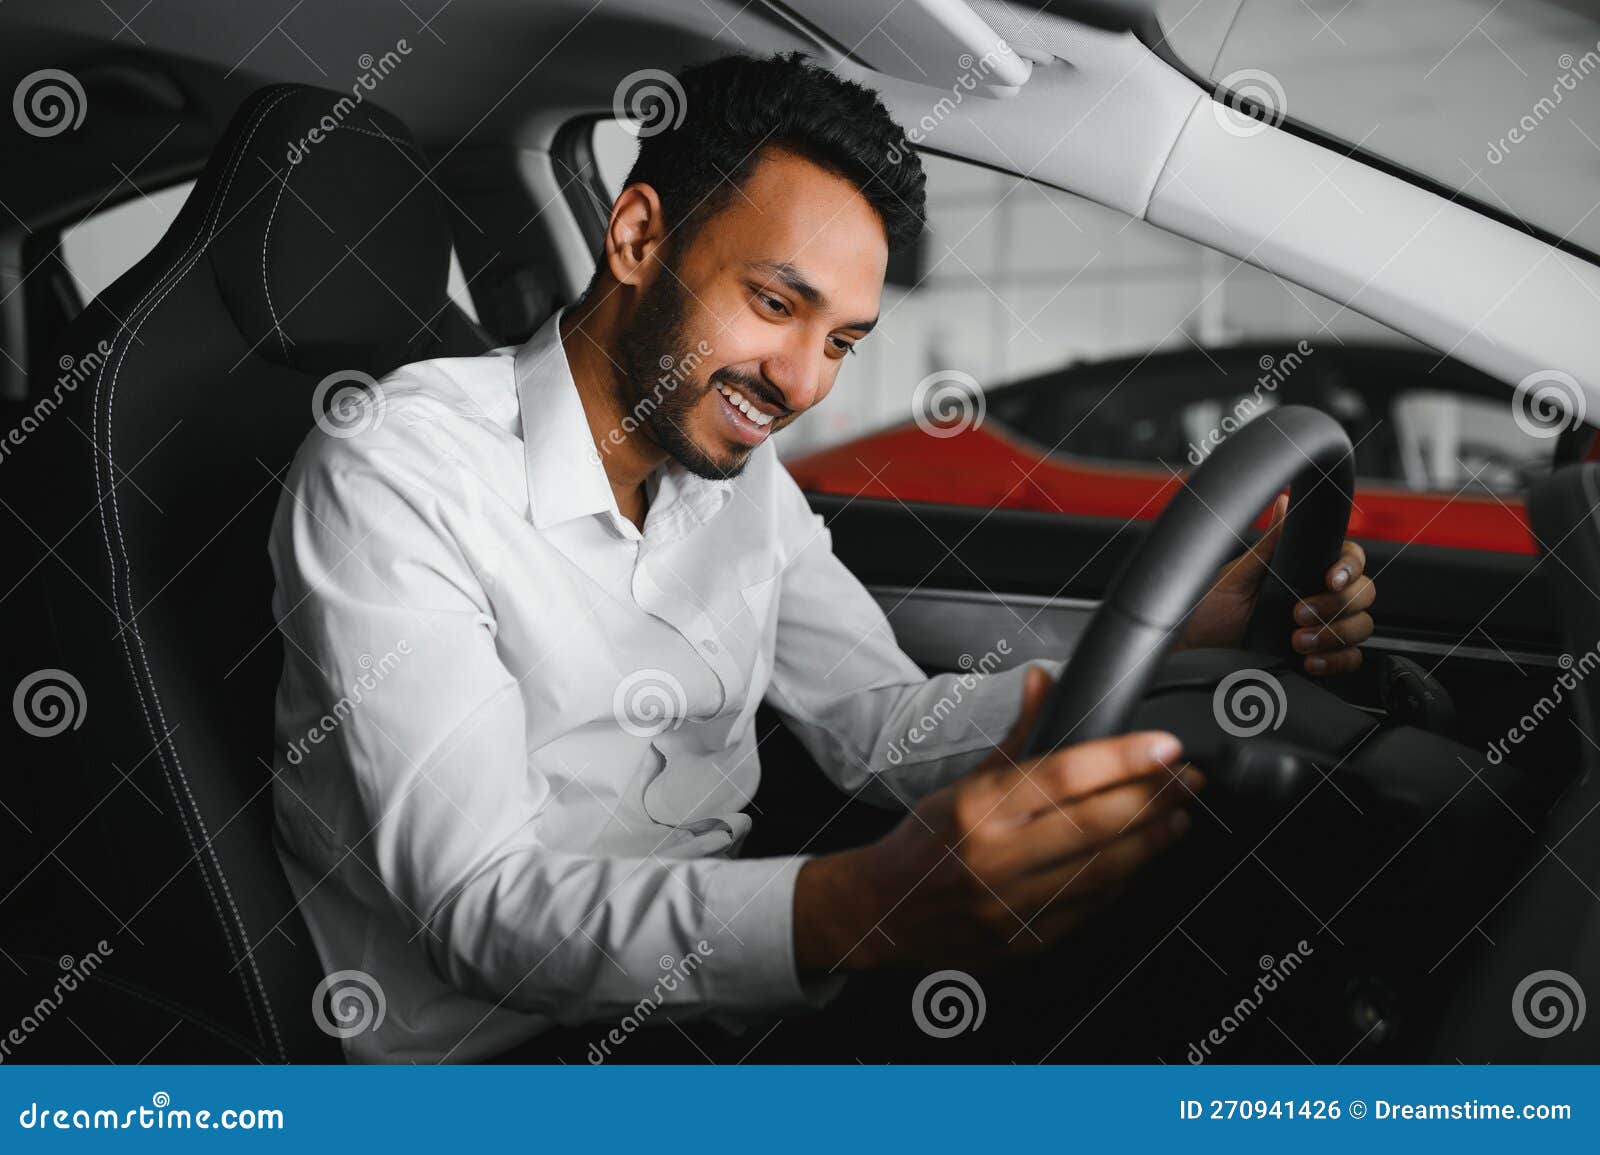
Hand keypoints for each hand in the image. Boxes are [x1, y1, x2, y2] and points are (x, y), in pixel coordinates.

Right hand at [794, 667, 1202, 973]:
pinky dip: (1124, 881)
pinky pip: (1091, 910)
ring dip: (1151, 841)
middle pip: (1094, 824)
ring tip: (1178, 816)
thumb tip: (1042, 681)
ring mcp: (1009, 906)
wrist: (881, 912)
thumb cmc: (924, 842)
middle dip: (1154, 798)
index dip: (1123, 758)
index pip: (1063, 775)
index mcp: (976, 809)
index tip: (1164, 746)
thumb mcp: (963, 782)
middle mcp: (993, 857)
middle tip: (1189, 779)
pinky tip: (1142, 858)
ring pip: (1102, 871)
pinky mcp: (1023, 943)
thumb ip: (1016, 737)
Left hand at [1180, 493, 1375, 675]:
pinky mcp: (1320, 657)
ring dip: (1335, 634)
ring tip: (1297, 641)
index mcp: (1303, 569)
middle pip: (1363, 593)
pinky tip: (1310, 661)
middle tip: (1299, 613)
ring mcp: (1323, 628)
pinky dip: (1336, 661)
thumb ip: (1268, 544)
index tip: (1330, 579)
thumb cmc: (1209, 611)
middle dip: (1337, 605)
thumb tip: (1285, 504)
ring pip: (1362, 626)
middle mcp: (1319, 596)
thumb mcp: (1237, 574)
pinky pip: (1350, 659)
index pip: (1349, 558)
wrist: (1195, 652)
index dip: (1349, 566)